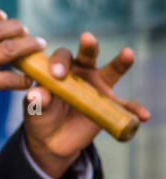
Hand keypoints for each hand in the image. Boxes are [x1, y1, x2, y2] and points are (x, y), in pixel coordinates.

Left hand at [22, 32, 150, 177]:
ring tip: (128, 54)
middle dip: (88, 46)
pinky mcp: (108, 105)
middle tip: (87, 39)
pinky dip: (134, 110)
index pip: (62, 58)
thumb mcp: (36, 110)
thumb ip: (38, 101)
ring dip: (121, 62)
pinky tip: (142, 115)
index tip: (57, 74)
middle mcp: (82, 72)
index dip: (59, 62)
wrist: (52, 140)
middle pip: (87, 55)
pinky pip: (124, 106)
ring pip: (112, 71)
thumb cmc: (41, 117)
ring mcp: (98, 88)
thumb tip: (37, 94)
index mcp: (61, 69)